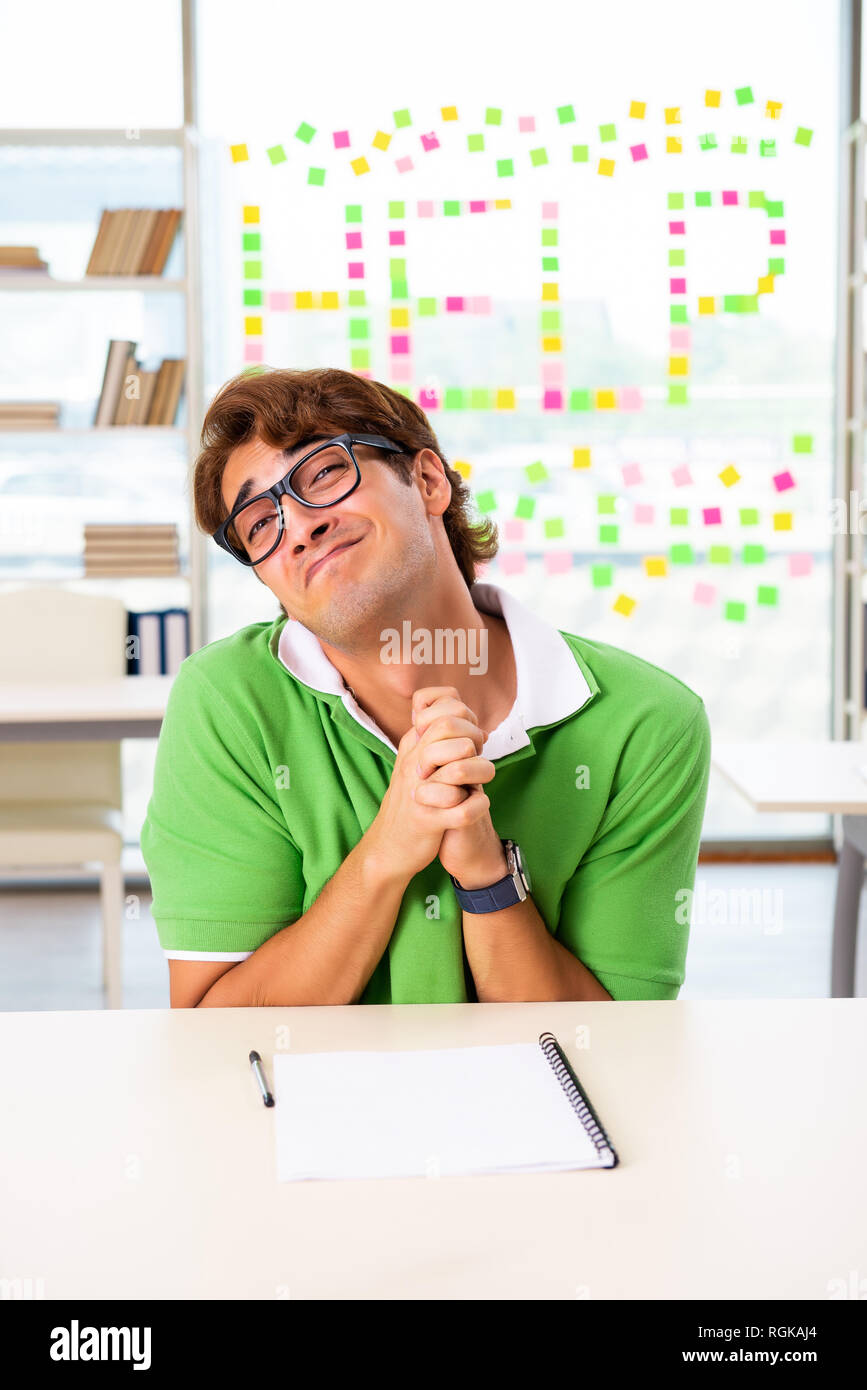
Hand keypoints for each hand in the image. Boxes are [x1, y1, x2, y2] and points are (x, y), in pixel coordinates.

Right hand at [363, 687, 492, 884]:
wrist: (389, 847)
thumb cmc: (412, 803)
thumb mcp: (416, 764)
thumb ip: (434, 740)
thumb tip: (469, 720)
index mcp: (412, 747)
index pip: (445, 708)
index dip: (468, 719)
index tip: (471, 740)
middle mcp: (412, 764)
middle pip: (450, 728)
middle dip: (476, 742)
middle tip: (478, 760)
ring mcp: (419, 792)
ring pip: (461, 767)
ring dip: (483, 773)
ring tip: (478, 784)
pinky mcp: (427, 821)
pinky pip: (464, 809)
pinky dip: (478, 807)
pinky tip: (476, 807)